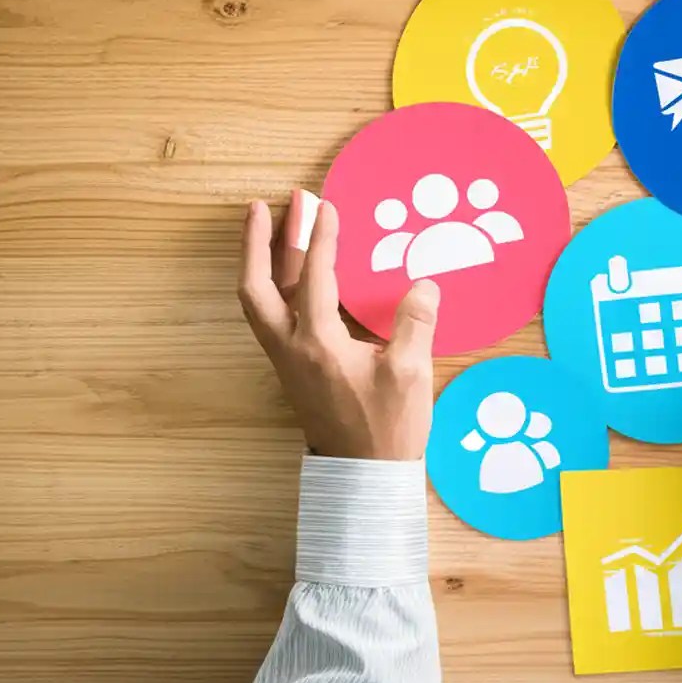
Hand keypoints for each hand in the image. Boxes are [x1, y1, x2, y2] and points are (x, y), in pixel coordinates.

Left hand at [237, 192, 440, 460]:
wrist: (364, 478)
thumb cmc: (387, 428)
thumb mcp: (410, 374)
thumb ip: (415, 323)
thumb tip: (423, 283)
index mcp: (318, 344)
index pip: (314, 279)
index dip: (321, 239)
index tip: (326, 207)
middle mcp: (291, 349)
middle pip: (257, 286)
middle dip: (260, 242)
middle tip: (268, 205)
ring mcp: (286, 361)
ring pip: (260, 301)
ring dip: (263, 261)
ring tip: (275, 227)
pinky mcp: (293, 371)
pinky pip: (273, 317)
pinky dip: (275, 286)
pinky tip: (294, 276)